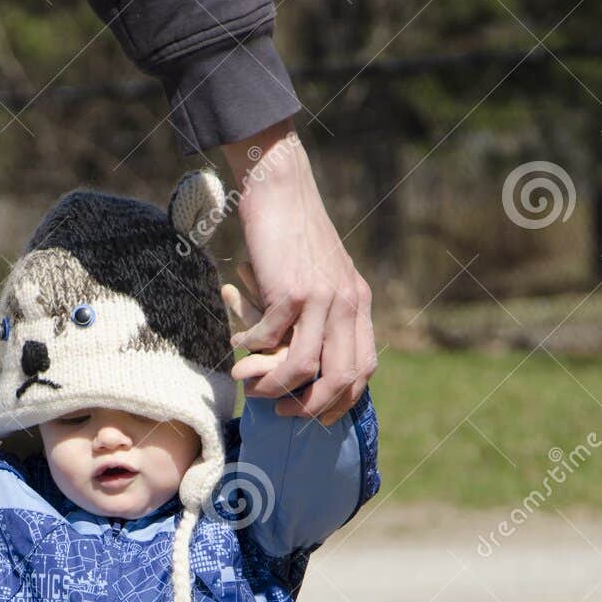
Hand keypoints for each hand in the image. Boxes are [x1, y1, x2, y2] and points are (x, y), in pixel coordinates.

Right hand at [223, 123, 375, 425]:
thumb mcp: (319, 277)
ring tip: (253, 386)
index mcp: (359, 302)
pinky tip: (238, 342)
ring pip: (304, 366)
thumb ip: (321, 315)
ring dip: (274, 384)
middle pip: (341, 377)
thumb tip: (299, 361)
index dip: (342, 400)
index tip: (315, 415)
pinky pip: (268, 338)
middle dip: (311, 406)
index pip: (364, 367)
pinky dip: (249, 348)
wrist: (280, 187)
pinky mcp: (291, 290)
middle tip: (283, 411)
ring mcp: (322, 297)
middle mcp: (348, 302)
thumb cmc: (291, 234)